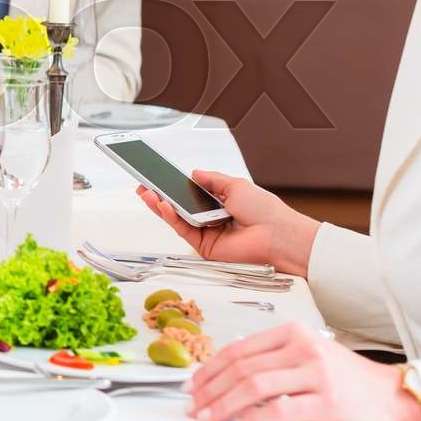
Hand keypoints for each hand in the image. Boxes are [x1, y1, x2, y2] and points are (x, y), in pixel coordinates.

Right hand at [134, 169, 319, 276]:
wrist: (277, 235)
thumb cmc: (265, 210)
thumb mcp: (236, 186)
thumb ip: (213, 179)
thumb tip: (194, 172)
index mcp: (221, 203)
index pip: (192, 194)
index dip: (174, 186)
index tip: (158, 177)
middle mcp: (211, 219)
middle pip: (180, 207)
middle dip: (161, 196)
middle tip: (144, 186)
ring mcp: (206, 234)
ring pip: (177, 219)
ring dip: (161, 206)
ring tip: (147, 193)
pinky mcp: (203, 247)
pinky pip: (183, 230)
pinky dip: (171, 217)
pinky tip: (163, 205)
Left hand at [185, 322, 420, 420]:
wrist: (393, 397)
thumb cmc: (347, 379)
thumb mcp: (308, 355)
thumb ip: (274, 357)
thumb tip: (226, 372)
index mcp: (294, 332)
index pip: (239, 349)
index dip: (210, 368)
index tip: (192, 385)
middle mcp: (304, 348)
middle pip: (242, 368)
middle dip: (211, 389)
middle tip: (193, 407)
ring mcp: (316, 374)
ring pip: (255, 387)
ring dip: (224, 405)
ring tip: (208, 418)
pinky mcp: (327, 402)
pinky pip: (282, 410)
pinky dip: (257, 418)